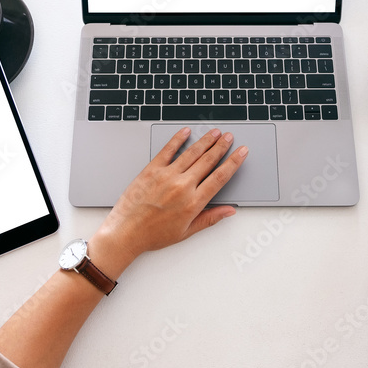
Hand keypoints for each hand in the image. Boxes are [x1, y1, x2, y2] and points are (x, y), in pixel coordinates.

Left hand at [91, 128, 246, 268]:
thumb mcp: (187, 231)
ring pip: (191, 153)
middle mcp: (182, 186)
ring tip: (214, 133)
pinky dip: (178, 139)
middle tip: (229, 137)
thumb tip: (229, 211)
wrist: (126, 232)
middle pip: (208, 160)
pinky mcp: (151, 170)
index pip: (220, 177)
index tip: (241, 152)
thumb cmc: (154, 235)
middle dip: (221, 146)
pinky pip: (168, 150)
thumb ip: (210, 218)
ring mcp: (166, 176)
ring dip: (205, 141)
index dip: (233, 162)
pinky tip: (186, 132)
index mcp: (193, 202)